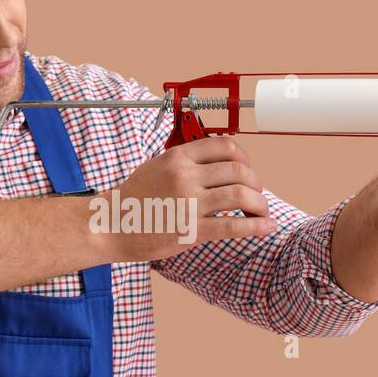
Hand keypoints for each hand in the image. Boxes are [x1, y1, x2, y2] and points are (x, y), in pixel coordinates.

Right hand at [108, 136, 276, 261]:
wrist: (110, 225)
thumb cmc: (133, 199)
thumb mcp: (156, 166)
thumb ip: (186, 163)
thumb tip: (219, 165)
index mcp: (178, 157)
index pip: (225, 146)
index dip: (245, 157)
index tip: (247, 169)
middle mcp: (186, 176)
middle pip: (238, 170)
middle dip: (256, 183)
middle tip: (257, 194)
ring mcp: (189, 203)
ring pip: (241, 195)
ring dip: (260, 204)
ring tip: (262, 211)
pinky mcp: (191, 231)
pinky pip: (233, 226)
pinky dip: (256, 226)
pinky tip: (266, 227)